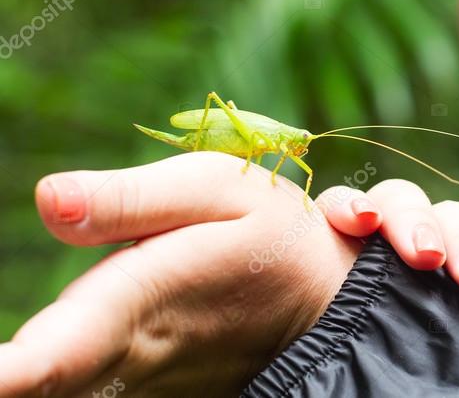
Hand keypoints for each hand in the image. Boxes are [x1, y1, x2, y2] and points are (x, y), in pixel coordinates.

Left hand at [0, 152, 360, 397]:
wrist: (318, 305)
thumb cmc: (266, 234)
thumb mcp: (217, 190)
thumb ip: (132, 200)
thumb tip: (47, 199)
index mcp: (139, 300)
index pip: (49, 355)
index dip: (4, 376)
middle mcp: (122, 357)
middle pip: (30, 387)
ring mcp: (125, 385)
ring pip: (48, 391)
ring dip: (14, 372)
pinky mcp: (129, 390)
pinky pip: (64, 389)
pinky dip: (29, 375)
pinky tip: (16, 362)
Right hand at [317, 179, 458, 347]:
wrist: (348, 376)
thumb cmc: (423, 362)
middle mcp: (427, 243)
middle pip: (456, 215)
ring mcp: (378, 234)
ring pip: (405, 199)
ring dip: (416, 221)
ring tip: (422, 257)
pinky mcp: (326, 232)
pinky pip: (338, 201)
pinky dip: (350, 203)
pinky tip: (357, 223)